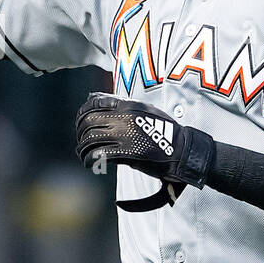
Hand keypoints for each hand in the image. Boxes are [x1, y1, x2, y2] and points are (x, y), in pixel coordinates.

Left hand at [76, 93, 214, 211]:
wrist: (183, 150)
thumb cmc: (165, 132)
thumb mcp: (145, 110)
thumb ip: (123, 106)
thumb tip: (96, 98)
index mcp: (129, 105)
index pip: (94, 104)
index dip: (82, 114)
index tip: (80, 124)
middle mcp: (124, 117)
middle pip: (88, 122)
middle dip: (80, 133)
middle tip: (81, 143)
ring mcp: (125, 135)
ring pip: (90, 138)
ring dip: (83, 149)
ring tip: (84, 156)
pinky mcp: (128, 153)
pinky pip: (99, 154)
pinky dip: (89, 159)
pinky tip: (90, 164)